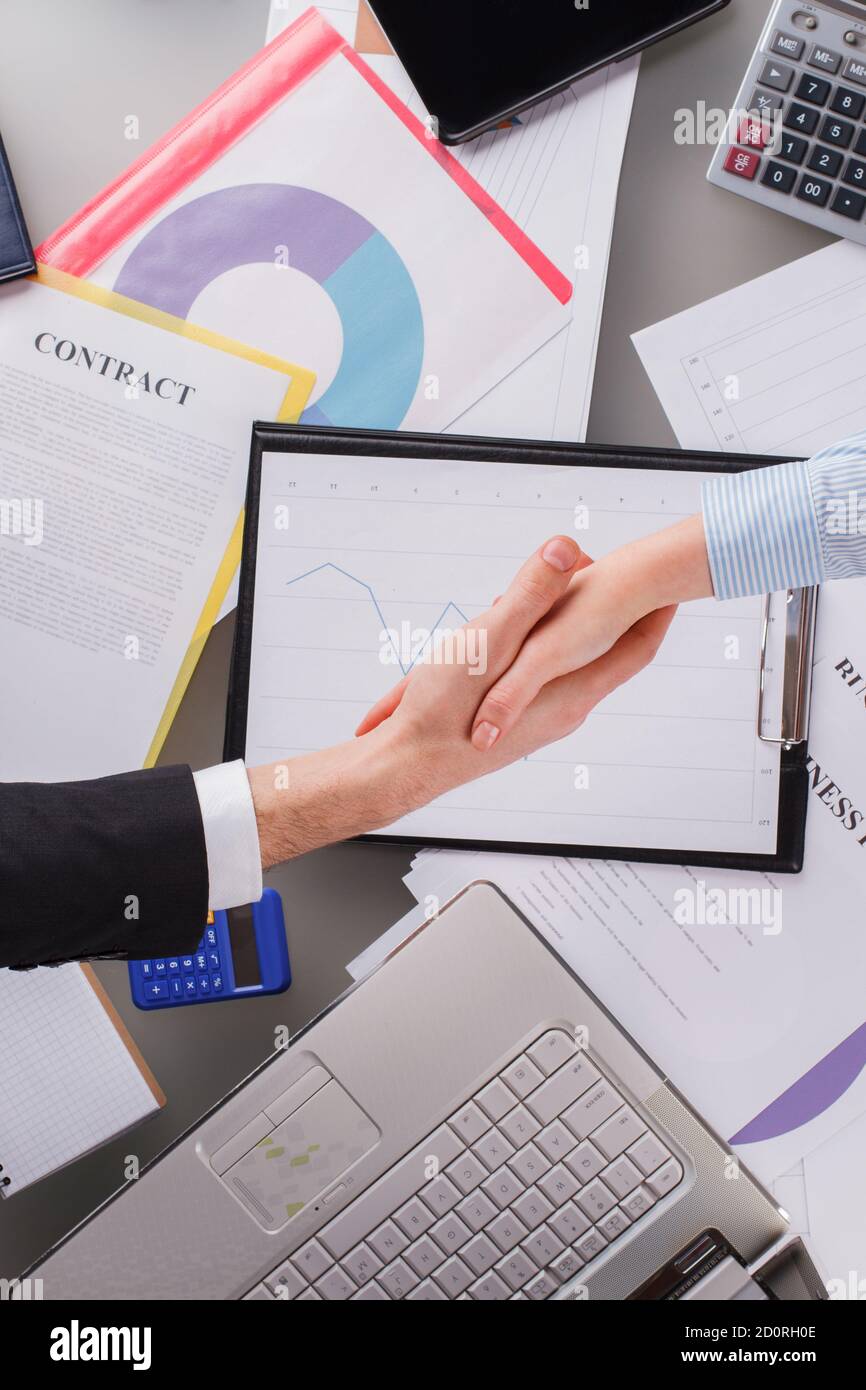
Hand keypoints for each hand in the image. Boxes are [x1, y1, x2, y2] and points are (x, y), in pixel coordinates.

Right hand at [248, 535, 674, 868]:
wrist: (403, 765)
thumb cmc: (442, 712)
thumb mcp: (488, 642)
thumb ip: (530, 595)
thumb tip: (568, 548)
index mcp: (571, 691)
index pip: (637, 648)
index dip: (658, 613)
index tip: (675, 584)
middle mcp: (565, 710)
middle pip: (602, 651)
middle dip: (601, 609)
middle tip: (600, 570)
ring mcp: (539, 719)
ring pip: (561, 662)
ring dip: (554, 628)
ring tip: (540, 597)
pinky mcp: (514, 722)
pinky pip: (536, 676)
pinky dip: (530, 650)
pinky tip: (498, 636)